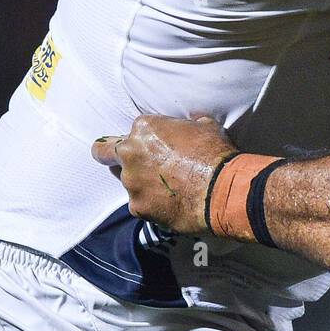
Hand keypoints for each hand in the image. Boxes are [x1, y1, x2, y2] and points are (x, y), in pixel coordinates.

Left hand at [91, 115, 238, 234]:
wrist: (222, 189)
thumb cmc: (214, 153)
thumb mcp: (205, 126)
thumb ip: (188, 124)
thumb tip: (192, 122)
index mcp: (144, 129)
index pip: (129, 132)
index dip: (142, 139)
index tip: (154, 146)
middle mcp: (130, 155)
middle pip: (107, 155)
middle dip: (117, 158)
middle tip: (140, 165)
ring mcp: (132, 183)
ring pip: (128, 182)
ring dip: (142, 184)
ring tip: (168, 189)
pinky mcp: (138, 208)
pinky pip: (141, 204)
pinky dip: (152, 204)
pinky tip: (172, 204)